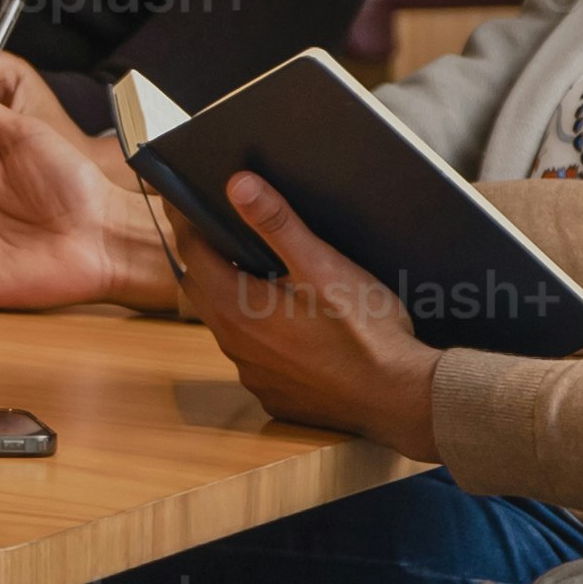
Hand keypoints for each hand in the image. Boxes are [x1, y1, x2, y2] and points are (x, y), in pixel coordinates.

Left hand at [184, 169, 442, 457]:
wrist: (400, 398)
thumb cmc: (366, 333)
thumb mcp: (324, 267)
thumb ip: (278, 225)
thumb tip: (238, 185)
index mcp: (237, 309)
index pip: (192, 252)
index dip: (186, 221)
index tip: (182, 199)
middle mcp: (235, 346)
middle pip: (201, 289)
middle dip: (203, 257)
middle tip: (217, 229)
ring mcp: (253, 375)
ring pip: (226, 326)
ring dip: (231, 299)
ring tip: (256, 273)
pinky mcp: (274, 394)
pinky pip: (253, 357)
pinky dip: (258, 335)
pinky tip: (287, 325)